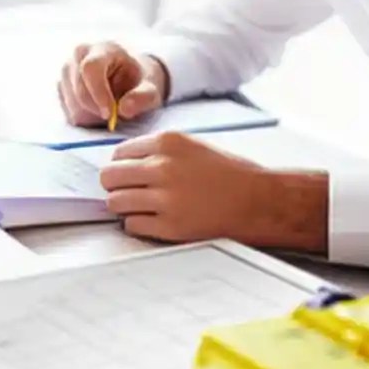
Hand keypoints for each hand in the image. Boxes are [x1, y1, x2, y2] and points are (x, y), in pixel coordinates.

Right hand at [57, 42, 167, 126]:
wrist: (128, 79)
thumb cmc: (139, 82)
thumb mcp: (151, 89)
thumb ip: (143, 98)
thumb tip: (124, 109)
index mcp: (104, 49)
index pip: (90, 68)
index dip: (97, 93)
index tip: (109, 114)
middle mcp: (80, 55)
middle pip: (78, 88)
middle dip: (96, 108)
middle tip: (114, 118)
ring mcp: (67, 69)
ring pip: (71, 102)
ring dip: (90, 114)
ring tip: (108, 111)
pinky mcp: (61, 85)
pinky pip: (67, 110)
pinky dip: (83, 117)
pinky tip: (97, 112)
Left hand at [98, 132, 328, 253]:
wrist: (258, 200)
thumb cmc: (230, 174)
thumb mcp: (193, 146)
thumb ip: (159, 151)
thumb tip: (126, 163)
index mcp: (168, 142)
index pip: (119, 152)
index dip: (121, 165)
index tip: (126, 174)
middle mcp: (162, 167)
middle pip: (109, 176)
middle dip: (114, 186)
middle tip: (126, 192)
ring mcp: (165, 198)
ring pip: (115, 202)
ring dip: (123, 207)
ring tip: (139, 208)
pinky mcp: (170, 226)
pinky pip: (132, 225)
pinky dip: (137, 224)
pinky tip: (152, 221)